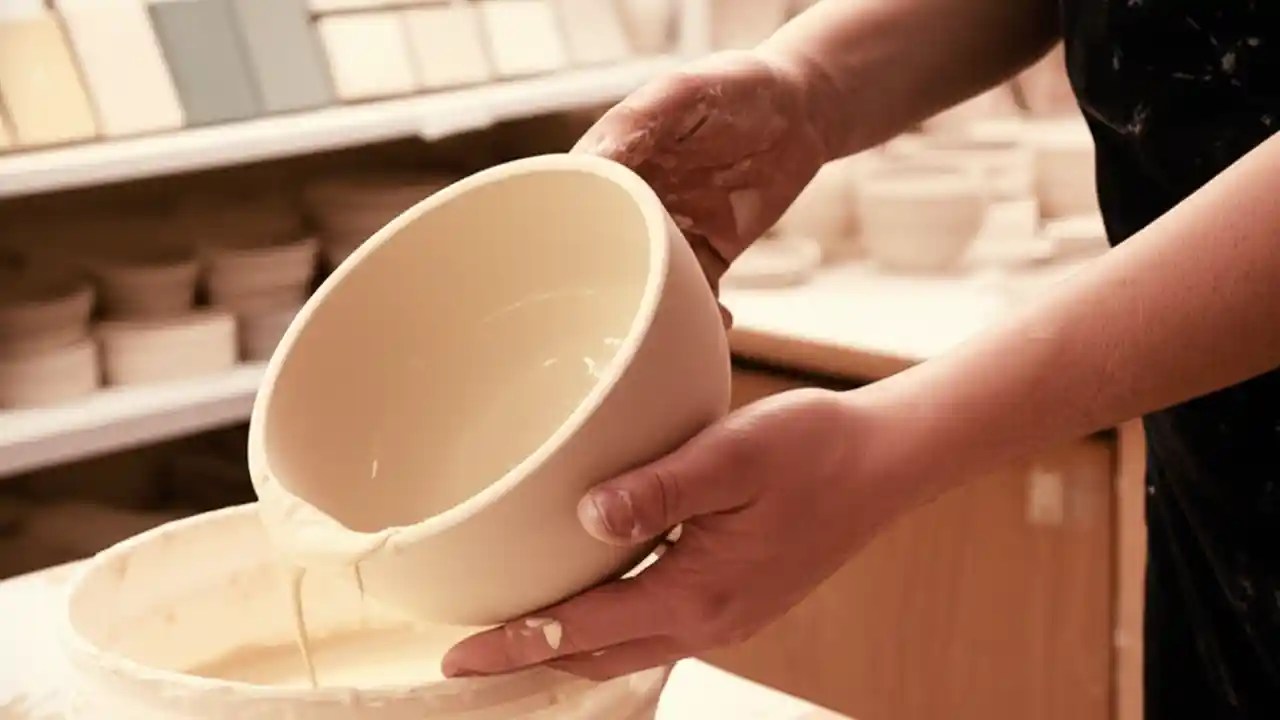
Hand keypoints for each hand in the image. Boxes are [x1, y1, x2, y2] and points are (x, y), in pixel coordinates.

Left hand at [442, 389, 906, 679]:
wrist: (885, 460)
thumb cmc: (815, 448)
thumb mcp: (732, 457)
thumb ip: (658, 489)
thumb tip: (586, 516)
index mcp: (699, 593)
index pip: (583, 629)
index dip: (515, 644)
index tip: (458, 656)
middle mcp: (711, 620)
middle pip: (599, 656)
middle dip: (531, 660)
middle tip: (471, 657)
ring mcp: (728, 615)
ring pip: (628, 647)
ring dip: (570, 646)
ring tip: (518, 635)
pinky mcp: (739, 597)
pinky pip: (657, 627)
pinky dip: (610, 626)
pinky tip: (595, 601)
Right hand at [573, 50, 831, 325]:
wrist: (803, 112)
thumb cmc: (738, 88)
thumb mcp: (683, 92)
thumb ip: (637, 122)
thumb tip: (590, 161)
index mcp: (613, 164)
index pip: (574, 205)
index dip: (564, 238)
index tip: (561, 271)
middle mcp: (635, 203)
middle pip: (605, 256)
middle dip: (604, 289)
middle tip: (606, 320)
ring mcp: (671, 233)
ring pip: (649, 283)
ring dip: (654, 310)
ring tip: (659, 331)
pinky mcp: (706, 255)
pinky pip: (697, 294)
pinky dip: (704, 314)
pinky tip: (719, 321)